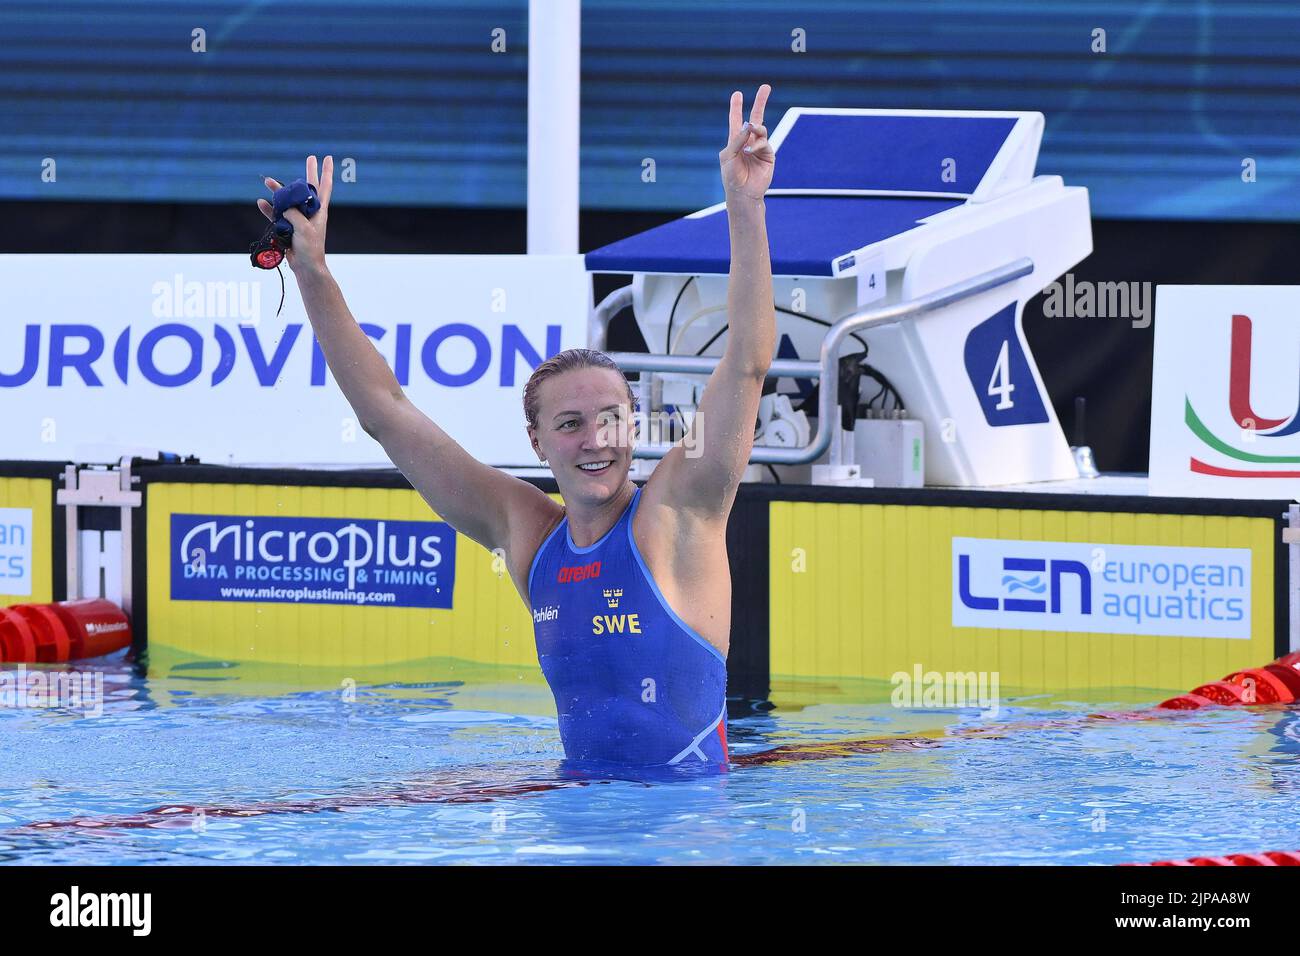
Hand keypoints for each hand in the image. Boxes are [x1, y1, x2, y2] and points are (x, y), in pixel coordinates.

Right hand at [257, 154, 333, 272]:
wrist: (305, 266)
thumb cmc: (310, 248)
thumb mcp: (304, 228)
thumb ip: (295, 213)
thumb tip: (284, 206)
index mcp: (319, 211)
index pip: (324, 187)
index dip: (326, 172)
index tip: (328, 158)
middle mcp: (310, 212)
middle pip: (308, 188)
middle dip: (309, 173)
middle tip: (311, 157)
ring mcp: (299, 218)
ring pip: (288, 200)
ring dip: (278, 191)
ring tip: (267, 181)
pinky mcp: (288, 227)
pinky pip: (277, 214)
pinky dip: (269, 209)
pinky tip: (261, 203)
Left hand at [719, 84, 773, 201]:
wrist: (743, 193)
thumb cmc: (731, 177)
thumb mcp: (728, 156)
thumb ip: (737, 139)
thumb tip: (749, 124)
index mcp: (735, 140)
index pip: (735, 120)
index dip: (736, 107)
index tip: (737, 94)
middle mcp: (748, 141)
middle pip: (756, 117)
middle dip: (761, 102)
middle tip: (766, 86)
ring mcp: (759, 147)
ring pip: (760, 129)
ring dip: (755, 129)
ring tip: (749, 135)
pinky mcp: (768, 154)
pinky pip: (763, 142)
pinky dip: (756, 144)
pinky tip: (749, 151)